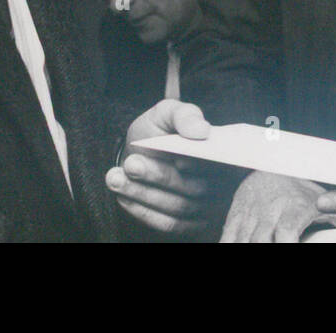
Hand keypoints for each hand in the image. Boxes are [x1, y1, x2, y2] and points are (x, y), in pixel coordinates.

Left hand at [107, 99, 215, 236]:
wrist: (141, 150)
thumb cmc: (159, 130)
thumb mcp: (168, 112)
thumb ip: (184, 115)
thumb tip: (201, 131)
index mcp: (220, 154)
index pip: (221, 165)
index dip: (200, 164)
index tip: (179, 159)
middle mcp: (218, 183)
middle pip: (194, 189)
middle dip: (159, 176)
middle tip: (131, 163)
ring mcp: (203, 207)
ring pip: (178, 208)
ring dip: (144, 194)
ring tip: (115, 178)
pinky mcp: (185, 224)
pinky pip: (168, 224)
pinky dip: (143, 212)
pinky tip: (123, 196)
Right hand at [221, 170, 335, 242]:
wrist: (270, 167)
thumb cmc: (300, 191)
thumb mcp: (322, 202)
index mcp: (293, 210)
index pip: (287, 232)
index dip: (286, 245)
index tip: (289, 248)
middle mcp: (271, 212)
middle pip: (261, 241)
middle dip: (265, 250)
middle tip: (274, 253)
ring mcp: (251, 215)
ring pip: (243, 241)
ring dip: (248, 249)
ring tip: (255, 253)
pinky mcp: (235, 217)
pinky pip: (227, 237)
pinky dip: (229, 245)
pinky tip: (235, 247)